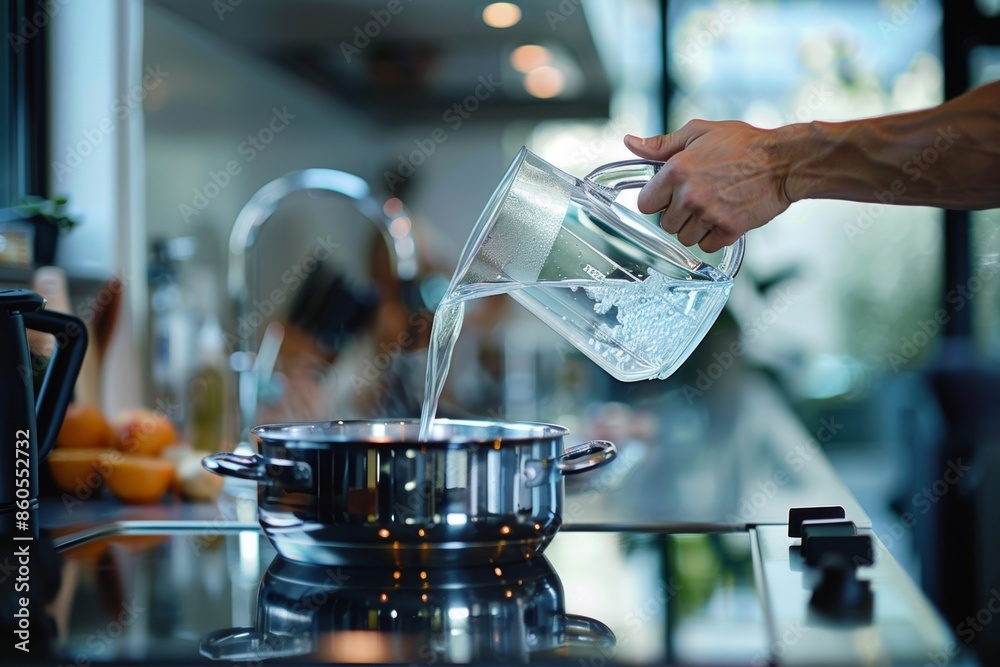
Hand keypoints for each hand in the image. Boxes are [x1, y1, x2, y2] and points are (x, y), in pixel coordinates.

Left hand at [624, 120, 794, 252]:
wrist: (782, 161)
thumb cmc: (742, 145)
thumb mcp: (698, 133)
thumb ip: (661, 144)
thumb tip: (630, 142)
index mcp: (676, 171)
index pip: (645, 204)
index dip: (656, 200)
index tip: (668, 196)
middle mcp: (689, 196)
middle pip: (665, 224)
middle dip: (677, 214)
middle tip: (697, 198)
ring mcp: (708, 215)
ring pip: (684, 238)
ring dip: (694, 227)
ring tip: (711, 207)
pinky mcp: (728, 230)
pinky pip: (706, 245)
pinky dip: (713, 236)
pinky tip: (723, 217)